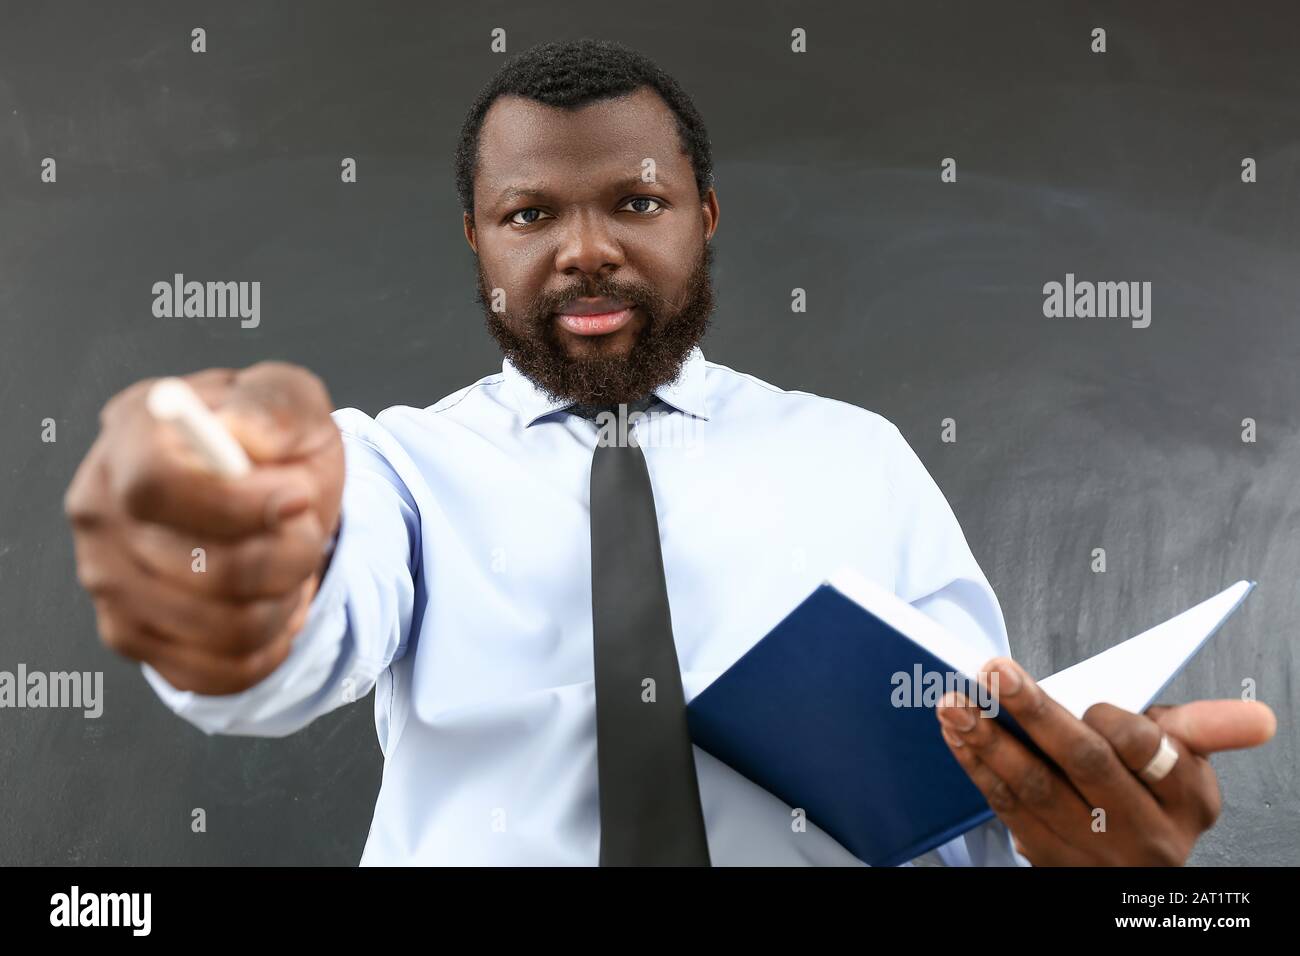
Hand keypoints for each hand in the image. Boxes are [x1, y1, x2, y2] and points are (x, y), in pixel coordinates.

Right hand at [65, 362, 344, 694]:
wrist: (272, 499)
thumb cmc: (276, 447)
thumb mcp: (294, 404)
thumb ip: (274, 407)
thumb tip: (245, 434)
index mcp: (132, 434)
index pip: (154, 484)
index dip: (234, 503)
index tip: (297, 498)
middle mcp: (101, 508)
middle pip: (198, 569)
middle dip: (285, 556)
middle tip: (308, 532)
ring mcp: (107, 579)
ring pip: (222, 628)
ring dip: (284, 601)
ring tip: (292, 565)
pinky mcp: (130, 635)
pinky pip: (219, 670)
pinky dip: (270, 645)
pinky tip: (275, 604)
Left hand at [936, 657, 1276, 864]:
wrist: (1128, 861)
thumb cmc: (1153, 790)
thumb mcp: (1191, 761)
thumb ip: (1209, 727)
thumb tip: (1261, 717)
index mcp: (1184, 800)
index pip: (1148, 752)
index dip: (1117, 723)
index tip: (1091, 698)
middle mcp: (1140, 832)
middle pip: (1083, 763)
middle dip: (1035, 713)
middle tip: (995, 670)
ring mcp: (1089, 851)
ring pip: (1033, 788)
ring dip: (987, 740)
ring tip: (955, 700)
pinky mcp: (1046, 857)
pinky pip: (1005, 807)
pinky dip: (976, 765)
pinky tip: (957, 732)